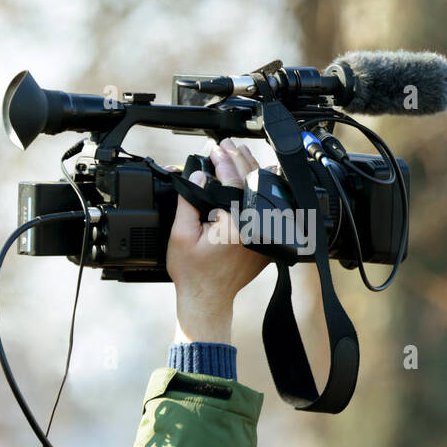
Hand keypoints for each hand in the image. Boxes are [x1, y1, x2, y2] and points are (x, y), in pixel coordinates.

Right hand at [166, 138, 270, 344]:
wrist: (207, 299)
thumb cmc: (192, 273)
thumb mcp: (180, 235)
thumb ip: (189, 202)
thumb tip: (199, 176)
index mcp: (235, 224)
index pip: (232, 182)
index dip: (222, 162)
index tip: (214, 150)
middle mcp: (254, 227)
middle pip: (251, 183)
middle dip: (238, 159)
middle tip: (226, 146)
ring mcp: (263, 234)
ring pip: (262, 194)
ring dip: (251, 170)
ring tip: (240, 154)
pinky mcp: (265, 241)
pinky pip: (266, 209)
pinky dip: (262, 191)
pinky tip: (258, 177)